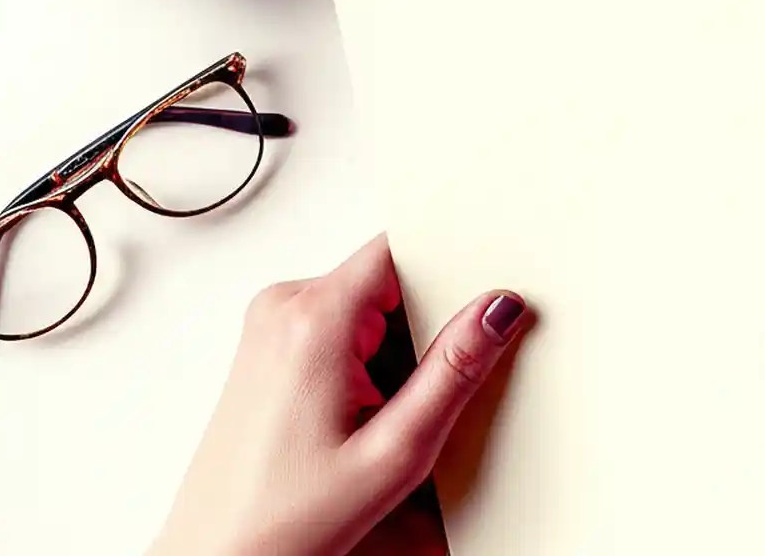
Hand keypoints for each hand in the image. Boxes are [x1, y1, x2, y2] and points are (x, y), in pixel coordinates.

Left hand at [149, 236, 530, 555]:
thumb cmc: (286, 518)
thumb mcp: (396, 450)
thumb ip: (453, 371)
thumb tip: (497, 310)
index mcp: (314, 318)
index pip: (401, 246)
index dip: (449, 264)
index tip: (477, 298)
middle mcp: (283, 307)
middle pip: (386, 276)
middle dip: (423, 322)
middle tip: (426, 387)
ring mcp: (269, 326)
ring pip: (365, 305)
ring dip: (393, 348)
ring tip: (386, 414)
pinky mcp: (267, 348)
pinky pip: (338, 327)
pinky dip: (366, 361)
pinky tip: (364, 414)